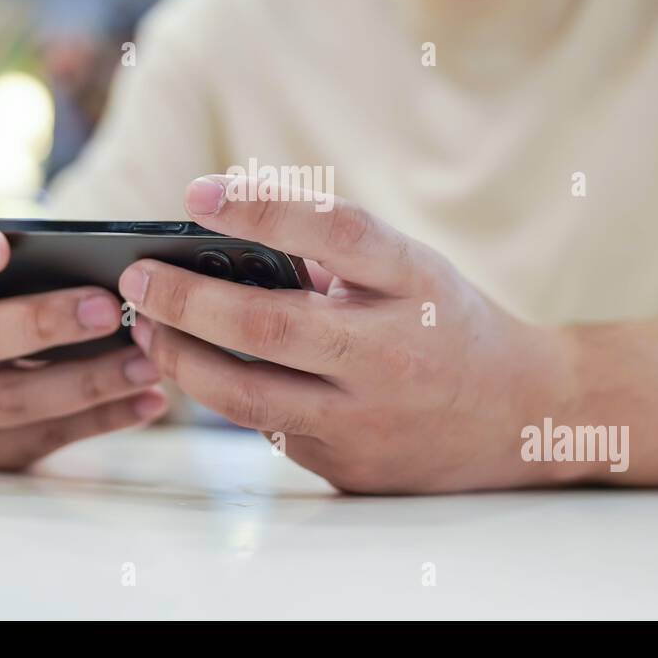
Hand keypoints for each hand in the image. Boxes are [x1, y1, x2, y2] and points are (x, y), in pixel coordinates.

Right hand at [0, 226, 167, 470]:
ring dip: (90, 379)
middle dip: (42, 322)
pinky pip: (50, 435)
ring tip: (148, 361)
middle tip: (107, 308)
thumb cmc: (9, 312)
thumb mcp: (5, 287)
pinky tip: (151, 398)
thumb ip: (40, 271)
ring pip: (15, 398)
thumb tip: (125, 269)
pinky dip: (107, 418)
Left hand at [117, 176, 578, 493]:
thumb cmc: (447, 323)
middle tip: (136, 278)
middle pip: (270, 325)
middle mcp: (392, 352)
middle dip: (186, 300)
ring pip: (247, 395)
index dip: (262, 207)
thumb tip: (223, 250)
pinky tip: (197, 369)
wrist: (521, 416)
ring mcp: (368, 418)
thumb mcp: (411, 269)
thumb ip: (332, 258)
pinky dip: (223, 394)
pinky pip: (265, 428)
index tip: (197, 192)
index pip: (334, 231)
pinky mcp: (348, 466)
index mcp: (414, 281)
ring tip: (145, 328)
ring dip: (182, 359)